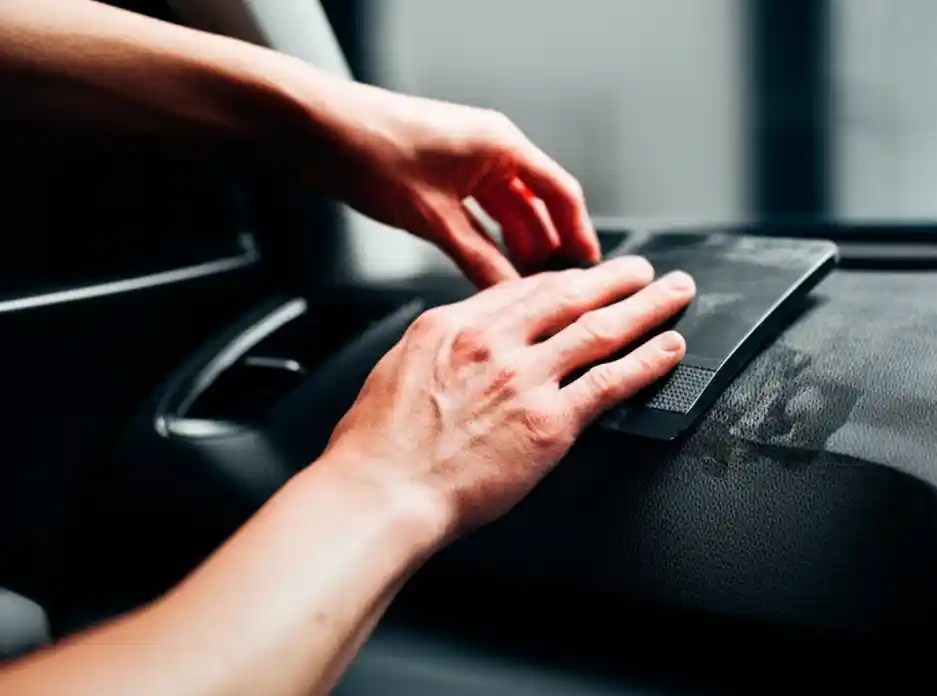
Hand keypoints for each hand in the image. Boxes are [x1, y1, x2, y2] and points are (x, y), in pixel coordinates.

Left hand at [304, 83, 598, 286]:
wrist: (315, 130)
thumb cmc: (371, 152)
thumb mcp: (433, 218)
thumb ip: (479, 260)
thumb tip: (512, 295)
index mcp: (502, 147)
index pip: (561, 193)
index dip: (580, 233)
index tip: (591, 269)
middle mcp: (491, 151)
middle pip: (538, 206)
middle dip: (549, 248)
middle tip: (559, 291)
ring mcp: (467, 163)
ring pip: (509, 212)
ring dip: (519, 247)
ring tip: (529, 289)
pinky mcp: (443, 177)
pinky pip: (482, 213)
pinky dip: (491, 241)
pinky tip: (493, 269)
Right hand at [319, 257, 693, 541]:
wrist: (382, 490)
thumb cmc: (378, 447)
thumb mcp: (396, 368)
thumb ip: (439, 350)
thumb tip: (459, 348)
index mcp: (454, 326)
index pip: (523, 291)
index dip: (566, 282)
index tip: (586, 280)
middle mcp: (494, 343)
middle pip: (571, 297)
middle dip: (616, 279)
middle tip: (645, 271)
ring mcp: (525, 379)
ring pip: (600, 329)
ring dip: (646, 308)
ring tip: (674, 297)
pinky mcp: (549, 421)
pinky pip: (610, 382)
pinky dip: (647, 361)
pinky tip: (669, 350)